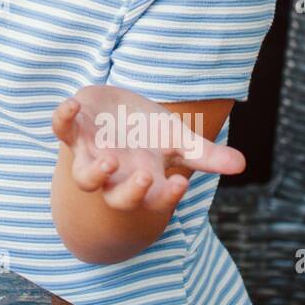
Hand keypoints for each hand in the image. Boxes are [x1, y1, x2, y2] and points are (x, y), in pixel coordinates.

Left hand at [52, 85, 244, 214]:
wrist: (115, 110)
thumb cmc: (148, 130)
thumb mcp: (178, 139)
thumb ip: (205, 154)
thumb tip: (243, 164)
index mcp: (144, 178)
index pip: (156, 199)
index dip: (166, 197)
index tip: (181, 182)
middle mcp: (115, 173)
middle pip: (117, 198)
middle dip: (131, 192)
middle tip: (146, 174)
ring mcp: (91, 153)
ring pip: (83, 178)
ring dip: (93, 173)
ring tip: (110, 160)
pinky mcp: (74, 131)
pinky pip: (61, 130)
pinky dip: (63, 119)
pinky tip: (72, 105)